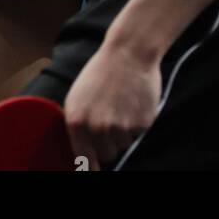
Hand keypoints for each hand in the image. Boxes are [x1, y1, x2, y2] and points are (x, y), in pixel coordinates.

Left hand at [64, 39, 161, 170]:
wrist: (129, 51)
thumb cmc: (102, 72)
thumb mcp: (78, 96)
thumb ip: (77, 126)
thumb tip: (81, 157)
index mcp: (77, 122)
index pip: (83, 159)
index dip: (91, 165)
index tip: (95, 167)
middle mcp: (97, 128)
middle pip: (106, 154)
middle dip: (110, 142)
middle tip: (113, 118)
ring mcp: (120, 127)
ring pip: (123, 145)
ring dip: (125, 131)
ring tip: (124, 105)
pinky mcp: (141, 124)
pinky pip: (138, 135)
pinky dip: (138, 122)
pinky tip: (134, 102)